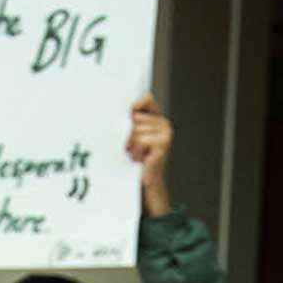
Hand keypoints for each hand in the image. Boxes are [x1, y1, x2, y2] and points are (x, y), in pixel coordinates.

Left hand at [126, 92, 172, 216]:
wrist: (147, 183)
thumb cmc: (136, 160)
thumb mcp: (131, 138)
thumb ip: (130, 122)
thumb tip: (116, 110)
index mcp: (157, 118)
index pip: (147, 98)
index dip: (135, 106)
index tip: (127, 116)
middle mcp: (164, 123)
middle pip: (137, 116)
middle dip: (128, 132)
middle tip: (130, 147)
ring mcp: (166, 132)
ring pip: (137, 128)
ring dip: (131, 144)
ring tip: (135, 154)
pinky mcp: (164, 143)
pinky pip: (141, 139)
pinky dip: (136, 150)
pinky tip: (140, 158)